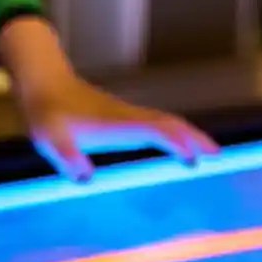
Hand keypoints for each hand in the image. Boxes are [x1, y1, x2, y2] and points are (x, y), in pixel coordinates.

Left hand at [17, 72, 219, 182]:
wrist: (43, 82)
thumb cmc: (46, 113)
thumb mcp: (49, 138)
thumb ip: (66, 157)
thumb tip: (85, 178)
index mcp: (115, 124)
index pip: (153, 130)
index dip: (173, 143)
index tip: (192, 159)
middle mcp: (127, 117)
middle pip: (170, 123)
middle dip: (195, 138)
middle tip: (218, 155)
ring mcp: (127, 115)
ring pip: (167, 122)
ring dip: (190, 135)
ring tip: (210, 152)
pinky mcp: (124, 117)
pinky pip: (158, 124)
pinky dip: (175, 133)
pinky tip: (179, 144)